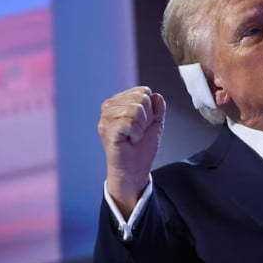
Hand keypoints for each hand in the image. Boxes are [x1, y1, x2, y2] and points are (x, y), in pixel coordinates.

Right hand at [98, 86, 165, 216]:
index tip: (142, 125)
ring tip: (133, 137)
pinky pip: (131, 121)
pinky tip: (130, 140)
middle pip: (142, 98)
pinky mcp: (107, 129)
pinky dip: (136, 133)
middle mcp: (109, 106)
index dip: (150, 110)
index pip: (143, 91)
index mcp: (118, 102)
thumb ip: (157, 108)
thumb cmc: (140, 149)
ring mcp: (106, 117)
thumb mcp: (154, 124)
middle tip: (138, 132)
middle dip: (147, 118)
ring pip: (137, 109)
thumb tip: (156, 96)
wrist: (133, 171)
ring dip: (141, 127)